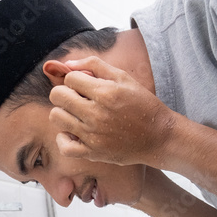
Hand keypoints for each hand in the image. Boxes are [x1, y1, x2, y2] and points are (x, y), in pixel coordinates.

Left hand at [45, 56, 176, 166]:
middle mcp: (97, 114)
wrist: (159, 136)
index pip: (69, 78)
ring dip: (62, 112)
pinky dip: (63, 139)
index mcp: (105, 92)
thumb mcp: (124, 78)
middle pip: (58, 96)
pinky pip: (64, 146)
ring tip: (75, 114)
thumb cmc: (142, 104)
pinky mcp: (94, 152)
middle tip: (75, 97)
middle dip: (63, 92)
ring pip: (56, 117)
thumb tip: (68, 64)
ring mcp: (93, 135)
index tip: (83, 85)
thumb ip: (95, 65)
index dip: (74, 79)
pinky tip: (72, 132)